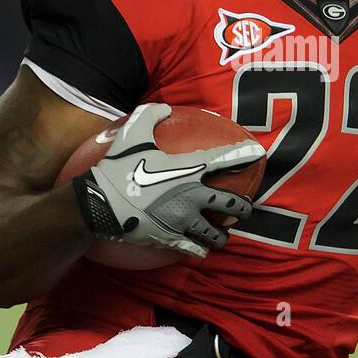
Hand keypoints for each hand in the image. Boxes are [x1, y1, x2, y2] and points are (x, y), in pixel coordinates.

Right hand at [72, 103, 264, 257]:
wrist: (99, 203)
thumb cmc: (117, 166)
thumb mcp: (133, 133)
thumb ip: (151, 115)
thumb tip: (165, 107)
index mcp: (189, 169)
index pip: (224, 160)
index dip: (244, 154)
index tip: (258, 153)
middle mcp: (193, 197)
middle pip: (232, 205)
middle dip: (243, 208)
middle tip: (244, 209)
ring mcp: (183, 221)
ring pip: (216, 235)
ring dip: (222, 235)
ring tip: (222, 235)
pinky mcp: (171, 240)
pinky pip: (194, 250)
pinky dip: (199, 250)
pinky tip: (200, 250)